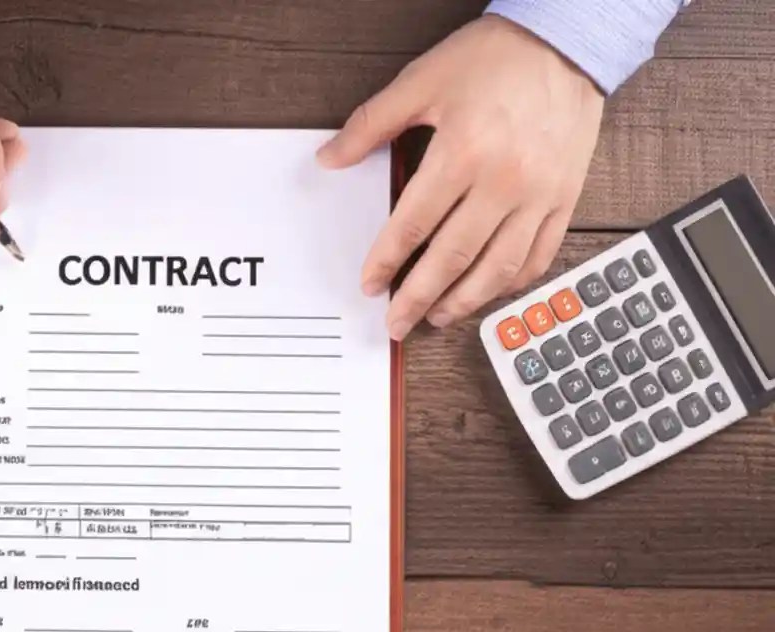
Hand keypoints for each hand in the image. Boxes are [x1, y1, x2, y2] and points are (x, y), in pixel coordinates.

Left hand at [317, 15, 604, 339]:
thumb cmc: (494, 59)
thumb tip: (330, 158)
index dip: (386, 261)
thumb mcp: (422, 82)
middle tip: (396, 322)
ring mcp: (540, 195)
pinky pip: (538, 256)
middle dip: (419, 298)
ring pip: (498, 268)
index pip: (413, 225)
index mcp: (463, 152)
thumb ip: (369, 125)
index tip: (370, 284)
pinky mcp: (565, 199)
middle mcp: (504, 181)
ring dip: (464, 301)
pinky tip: (487, 291)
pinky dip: (510, 283)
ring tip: (437, 317)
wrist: (568, 42)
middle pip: (453, 257)